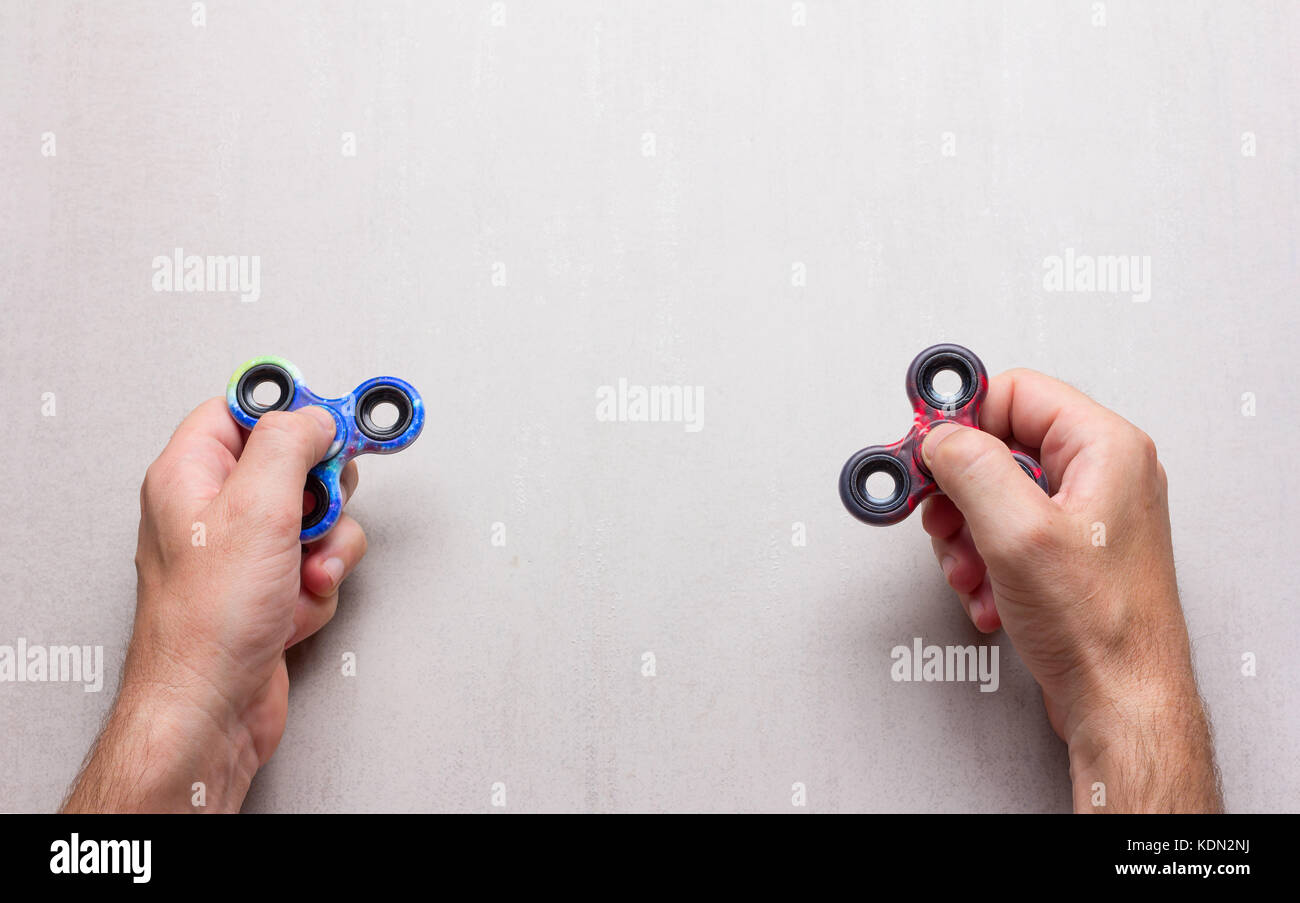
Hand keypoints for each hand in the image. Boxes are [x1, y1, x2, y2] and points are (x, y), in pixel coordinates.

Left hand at [63, 399, 367, 811]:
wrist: (209, 710)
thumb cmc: (207, 623)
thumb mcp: (257, 508)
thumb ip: (289, 445)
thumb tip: (316, 417)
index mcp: (190, 474)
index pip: (243, 409)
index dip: (291, 411)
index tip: (333, 422)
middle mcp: (212, 509)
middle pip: (294, 464)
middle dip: (325, 494)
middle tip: (318, 511)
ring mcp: (242, 551)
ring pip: (316, 517)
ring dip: (327, 548)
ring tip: (303, 573)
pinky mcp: (267, 588)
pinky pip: (316, 563)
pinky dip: (319, 585)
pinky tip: (294, 607)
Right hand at [918, 369, 1220, 812]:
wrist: (1122, 702)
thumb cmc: (1101, 628)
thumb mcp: (1017, 533)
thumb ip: (972, 468)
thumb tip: (941, 437)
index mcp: (1105, 448)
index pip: (1014, 393)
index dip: (961, 420)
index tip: (924, 449)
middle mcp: (1102, 474)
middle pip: (998, 447)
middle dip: (958, 493)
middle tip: (941, 519)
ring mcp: (1087, 515)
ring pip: (995, 497)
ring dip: (966, 537)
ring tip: (971, 570)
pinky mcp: (1070, 552)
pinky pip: (1007, 536)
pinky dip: (985, 565)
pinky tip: (990, 594)